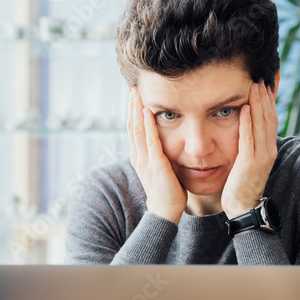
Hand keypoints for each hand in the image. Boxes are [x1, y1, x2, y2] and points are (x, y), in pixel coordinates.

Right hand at [127, 87, 186, 223]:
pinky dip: (148, 124)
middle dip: (132, 106)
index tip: (135, 96)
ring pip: (137, 129)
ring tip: (136, 93)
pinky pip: (150, 140)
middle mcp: (139, 156)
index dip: (133, 112)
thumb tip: (164, 145)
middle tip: (133, 87)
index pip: (133, 130)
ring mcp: (145, 160)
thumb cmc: (167, 192)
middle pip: (132, 125)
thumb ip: (159, 155)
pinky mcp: (156, 164)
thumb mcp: (161, 169)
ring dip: (137, 110)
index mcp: (139, 157)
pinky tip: (147, 111)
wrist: (166, 211)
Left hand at [221, 80, 278, 218]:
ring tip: (254, 85)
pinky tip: (246, 108)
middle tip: (260, 77)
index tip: (268, 82)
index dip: (271, 101)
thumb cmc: (242, 183)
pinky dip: (248, 122)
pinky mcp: (249, 163)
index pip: (272, 119)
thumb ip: (250, 143)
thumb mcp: (249, 159)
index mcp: (269, 148)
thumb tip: (246, 125)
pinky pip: (249, 138)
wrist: (242, 206)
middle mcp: (269, 150)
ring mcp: (261, 156)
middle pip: (270, 118)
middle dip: (265, 97)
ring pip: (262, 125)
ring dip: (258, 104)